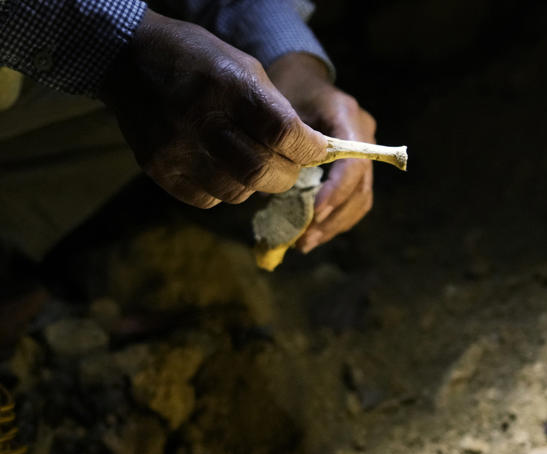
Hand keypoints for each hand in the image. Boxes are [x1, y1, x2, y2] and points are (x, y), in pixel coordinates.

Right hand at [99, 10, 327, 207]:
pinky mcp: (159, 169)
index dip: (308, 149)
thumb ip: (276, 109)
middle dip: (287, 174)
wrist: (128, 58)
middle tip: (289, 166)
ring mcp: (176, 149)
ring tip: (254, 163)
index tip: (316, 150)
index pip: (283, 133)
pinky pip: (208, 200)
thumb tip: (309, 150)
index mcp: (229, 88)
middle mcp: (200, 120)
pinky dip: (225, 189)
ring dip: (256, 184)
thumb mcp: (245, 67)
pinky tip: (221, 167)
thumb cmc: (199, 61)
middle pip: (262, 172)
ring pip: (237, 193)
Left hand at [268, 53, 376, 252]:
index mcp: (347, 117)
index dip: (335, 193)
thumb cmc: (283, 89)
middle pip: (361, 188)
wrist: (300, 75)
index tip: (314, 213)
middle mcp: (365, 134)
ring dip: (335, 225)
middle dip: (333, 218)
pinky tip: (312, 232)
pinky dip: (335, 218)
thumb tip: (272, 190)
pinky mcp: (357, 165)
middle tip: (305, 239)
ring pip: (361, 199)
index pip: (353, 164)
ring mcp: (366, 150)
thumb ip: (281, 144)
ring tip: (306, 242)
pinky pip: (355, 198)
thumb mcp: (277, 109)